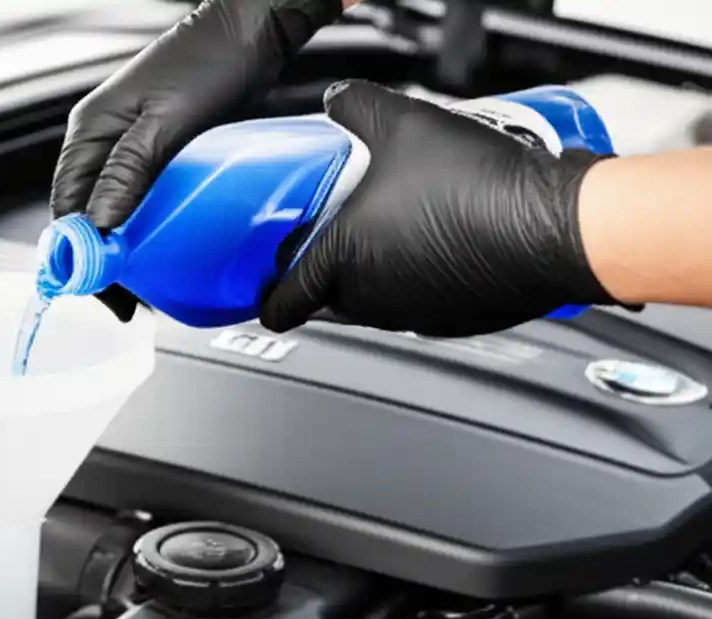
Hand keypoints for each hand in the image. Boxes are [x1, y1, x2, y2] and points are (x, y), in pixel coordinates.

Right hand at [51, 0, 346, 320]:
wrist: (250, 32)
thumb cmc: (211, 62)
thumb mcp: (167, 123)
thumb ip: (129, 173)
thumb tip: (101, 226)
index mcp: (90, 132)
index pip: (67, 208)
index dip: (78, 255)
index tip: (104, 290)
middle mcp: (102, 140)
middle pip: (84, 214)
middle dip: (100, 259)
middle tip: (130, 298)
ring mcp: (128, 146)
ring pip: (111, 210)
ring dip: (123, 248)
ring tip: (148, 281)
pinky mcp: (156, 150)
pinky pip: (139, 199)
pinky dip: (145, 228)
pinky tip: (165, 247)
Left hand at [261, 80, 621, 337]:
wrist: (553, 226)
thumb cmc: (474, 186)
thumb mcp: (401, 122)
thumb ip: (357, 108)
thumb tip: (339, 99)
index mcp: (344, 263)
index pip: (285, 303)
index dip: (268, 298)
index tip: (264, 291)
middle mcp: (375, 299)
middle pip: (330, 299)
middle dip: (327, 273)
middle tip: (337, 234)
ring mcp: (417, 315)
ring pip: (378, 301)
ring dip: (378, 274)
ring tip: (395, 228)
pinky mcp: (457, 320)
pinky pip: (423, 302)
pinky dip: (422, 279)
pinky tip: (441, 240)